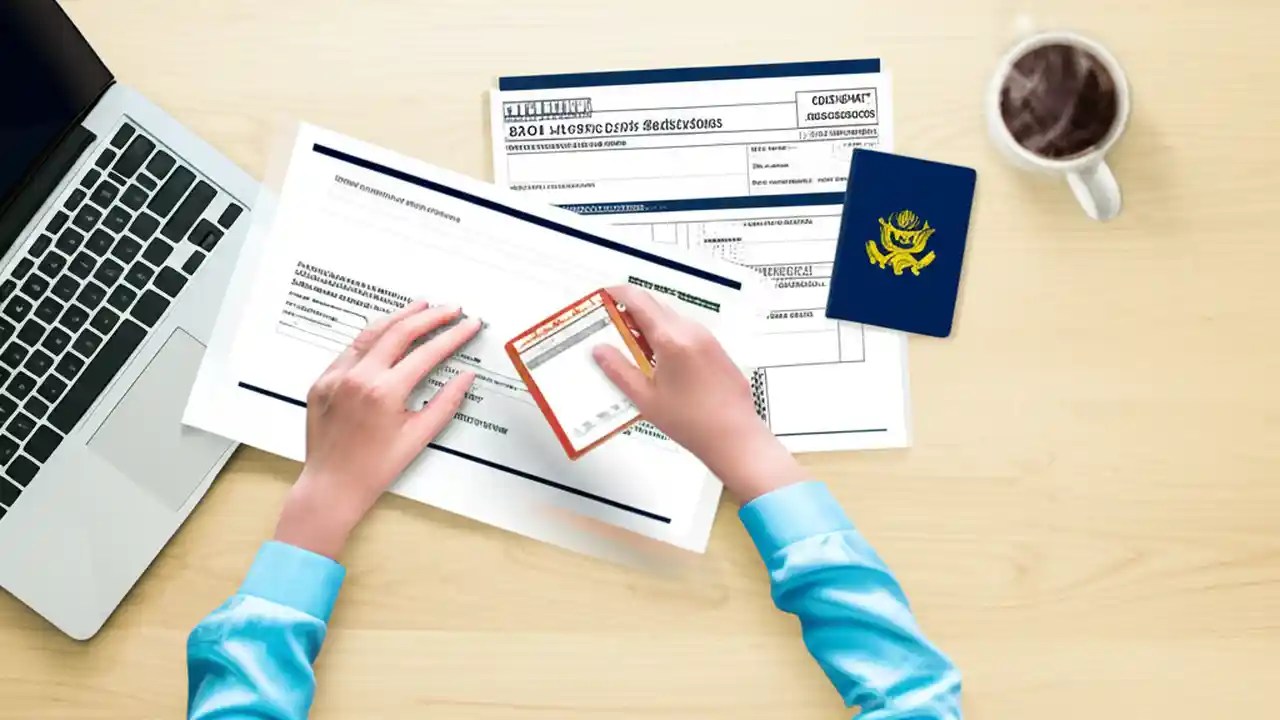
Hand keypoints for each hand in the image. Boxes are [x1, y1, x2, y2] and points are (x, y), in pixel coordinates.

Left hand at [274, 300, 481, 557]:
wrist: (331, 486)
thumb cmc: (374, 469)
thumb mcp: (418, 437)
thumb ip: (446, 402)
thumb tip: (466, 376)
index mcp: (384, 392)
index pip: (427, 352)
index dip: (452, 336)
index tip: (469, 325)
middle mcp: (358, 377)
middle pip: (400, 331)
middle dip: (430, 316)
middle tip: (451, 309)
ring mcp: (336, 376)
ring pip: (371, 333)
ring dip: (399, 317)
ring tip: (422, 307)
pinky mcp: (322, 381)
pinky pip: (350, 350)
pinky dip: (372, 337)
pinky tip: (387, 331)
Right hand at [592, 286, 805, 504]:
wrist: (735, 436)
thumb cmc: (689, 421)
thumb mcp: (646, 398)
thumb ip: (619, 370)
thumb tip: (599, 349)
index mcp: (670, 339)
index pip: (639, 300)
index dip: (618, 293)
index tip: (603, 296)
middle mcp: (690, 331)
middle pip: (656, 306)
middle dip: (631, 310)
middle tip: (611, 326)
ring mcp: (707, 338)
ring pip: (672, 318)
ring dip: (650, 323)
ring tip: (632, 346)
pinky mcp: (716, 349)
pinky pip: (686, 331)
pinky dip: (668, 334)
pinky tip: (659, 359)